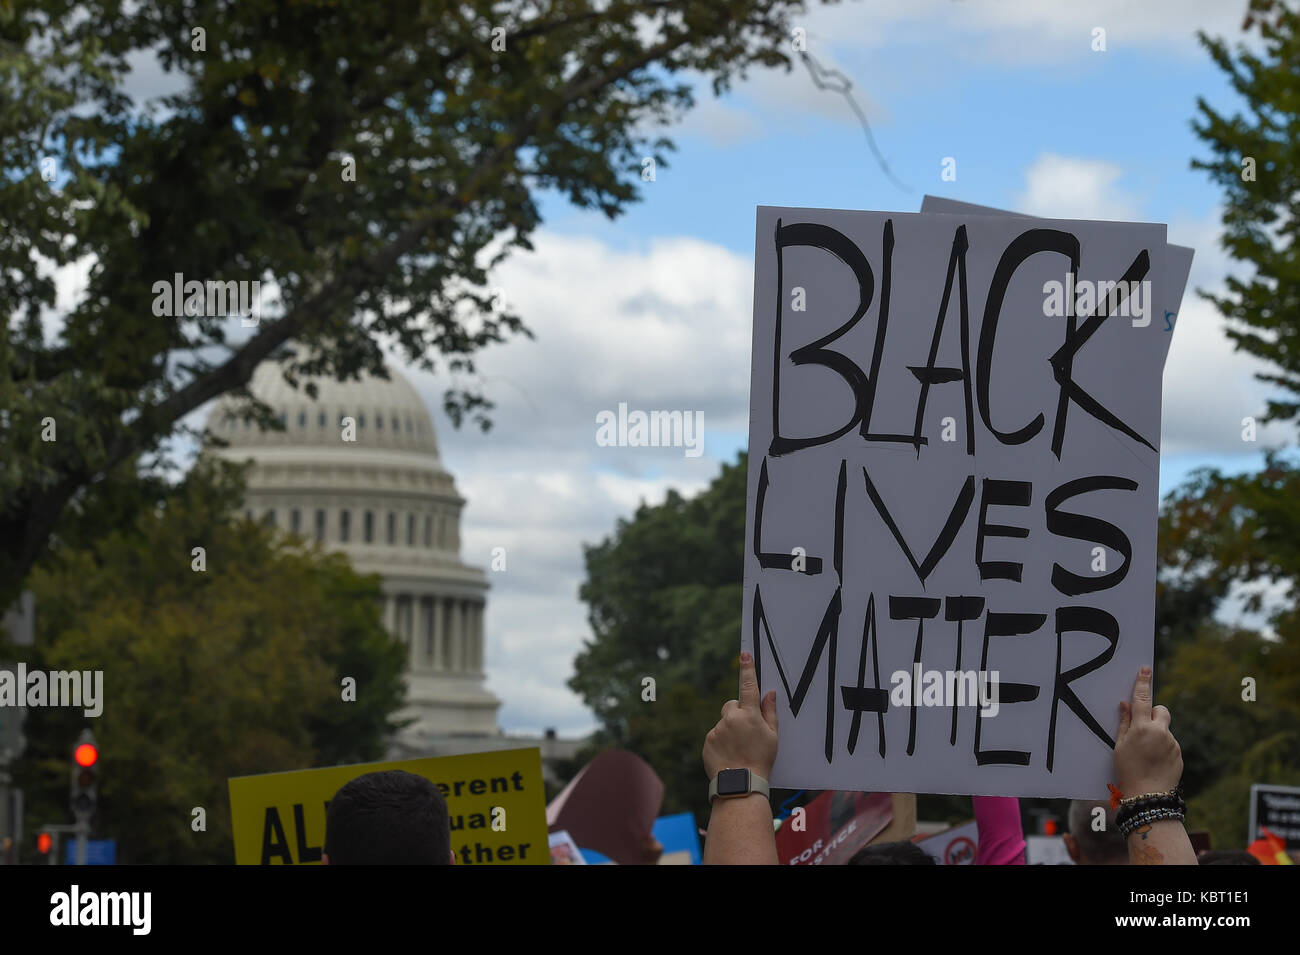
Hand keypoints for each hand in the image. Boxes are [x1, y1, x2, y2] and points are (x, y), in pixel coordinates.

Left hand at [702, 651, 777, 780]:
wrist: (740, 784)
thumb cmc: (761, 760)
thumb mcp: (773, 737)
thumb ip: (770, 713)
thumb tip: (769, 694)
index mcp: (750, 715)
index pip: (748, 686)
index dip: (747, 669)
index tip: (744, 654)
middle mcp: (731, 719)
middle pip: (731, 705)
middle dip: (737, 712)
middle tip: (746, 730)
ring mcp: (717, 729)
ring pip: (723, 721)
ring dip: (729, 729)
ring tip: (738, 748)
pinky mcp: (708, 740)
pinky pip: (715, 734)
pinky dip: (720, 741)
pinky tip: (729, 754)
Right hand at [1114, 666, 1181, 796]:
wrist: (1148, 795)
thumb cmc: (1128, 770)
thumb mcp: (1119, 745)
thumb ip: (1124, 723)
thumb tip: (1126, 704)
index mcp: (1142, 728)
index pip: (1142, 699)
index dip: (1143, 683)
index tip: (1146, 669)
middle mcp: (1160, 732)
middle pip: (1161, 710)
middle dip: (1154, 714)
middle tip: (1143, 727)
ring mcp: (1172, 743)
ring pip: (1165, 730)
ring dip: (1157, 735)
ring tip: (1146, 754)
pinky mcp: (1179, 754)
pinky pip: (1170, 744)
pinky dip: (1163, 748)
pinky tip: (1154, 762)